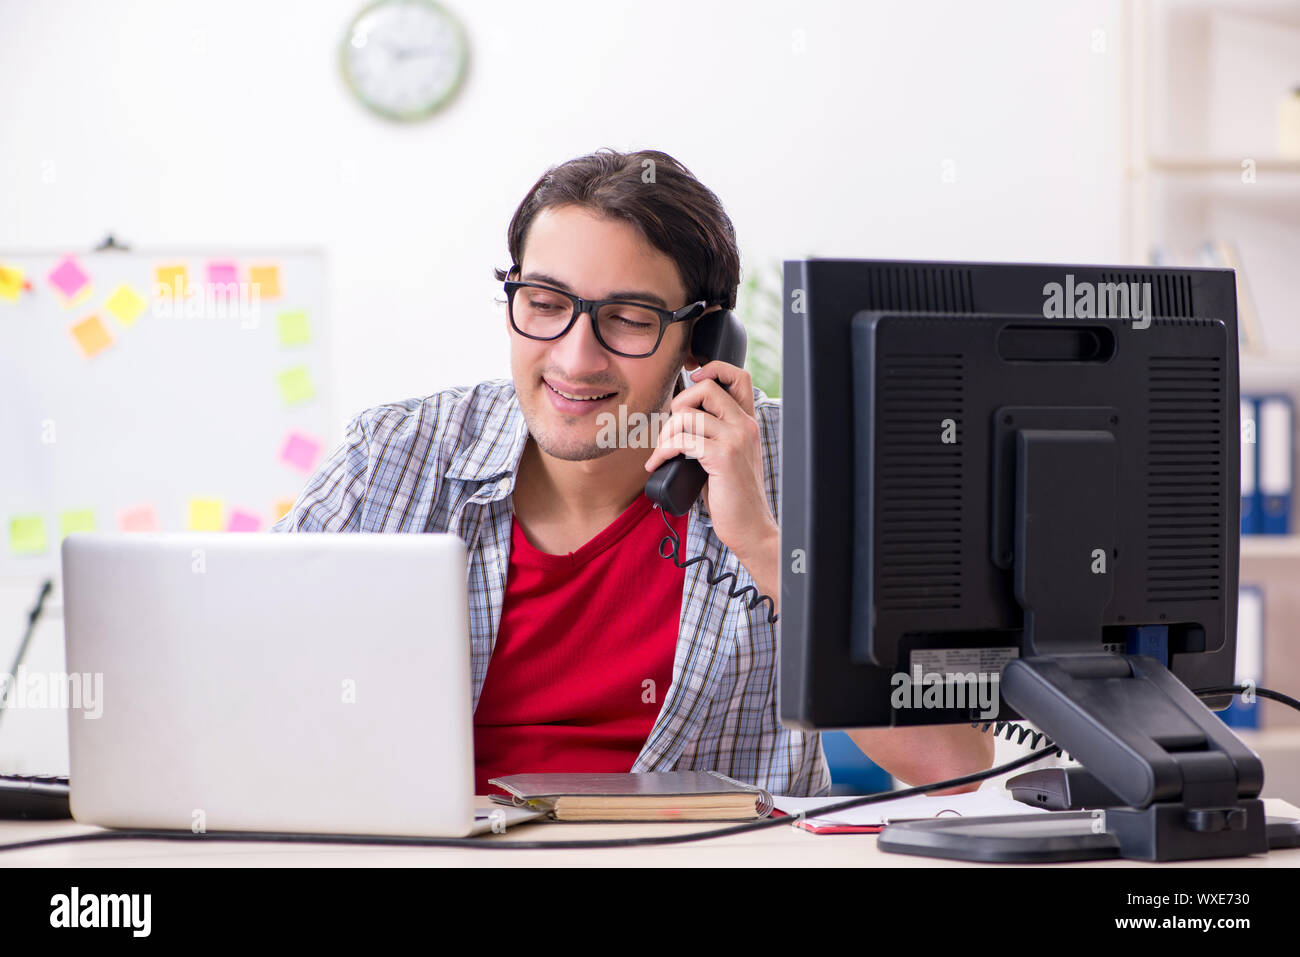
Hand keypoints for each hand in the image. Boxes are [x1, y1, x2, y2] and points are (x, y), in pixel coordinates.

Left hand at [642, 362, 778, 578]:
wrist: (750, 527)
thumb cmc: (733, 496)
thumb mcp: (726, 458)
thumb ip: (710, 436)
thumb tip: (676, 422)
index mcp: (747, 422)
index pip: (737, 376)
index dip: (712, 369)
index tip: (691, 381)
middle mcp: (744, 425)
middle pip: (705, 388)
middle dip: (678, 405)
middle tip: (670, 431)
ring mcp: (735, 439)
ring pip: (688, 414)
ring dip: (665, 434)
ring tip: (662, 453)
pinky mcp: (722, 457)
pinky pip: (682, 441)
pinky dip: (662, 452)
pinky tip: (658, 465)